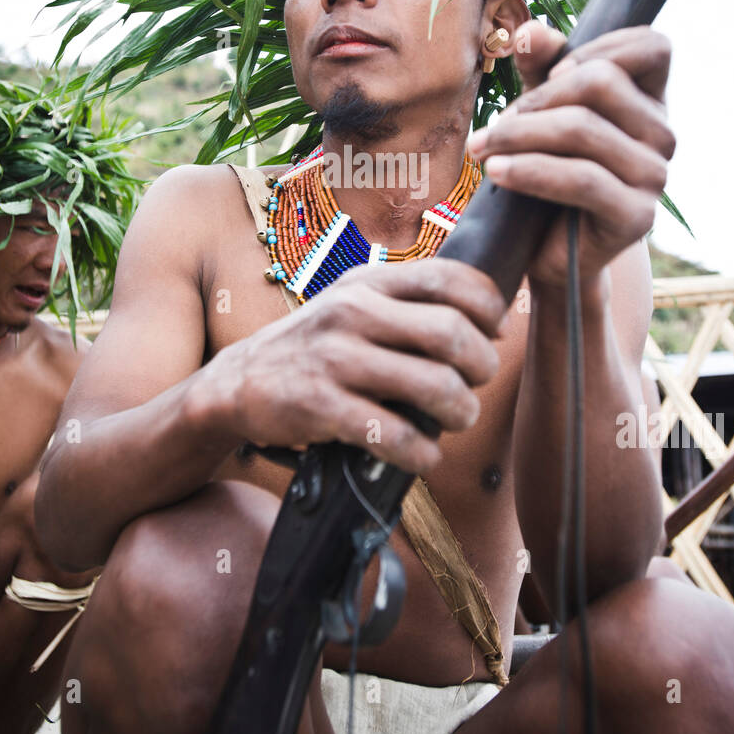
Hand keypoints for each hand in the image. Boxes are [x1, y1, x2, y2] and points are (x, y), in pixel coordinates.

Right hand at [201, 260, 506, 473]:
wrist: (239, 382)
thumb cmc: (315, 347)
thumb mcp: (351, 303)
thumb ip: (405, 303)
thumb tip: (483, 323)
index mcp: (367, 282)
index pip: (450, 278)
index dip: (489, 307)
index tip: (495, 333)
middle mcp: (352, 312)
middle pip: (451, 333)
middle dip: (482, 365)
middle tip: (478, 383)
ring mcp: (335, 358)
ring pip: (432, 385)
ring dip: (461, 411)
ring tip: (458, 420)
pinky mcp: (320, 405)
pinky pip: (394, 433)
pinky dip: (422, 452)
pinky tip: (423, 455)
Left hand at [468, 21, 674, 287]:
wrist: (548, 254)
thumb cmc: (546, 174)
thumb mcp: (541, 112)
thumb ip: (541, 68)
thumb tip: (532, 30)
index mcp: (650, 102)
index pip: (653, 46)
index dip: (602, 47)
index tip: (553, 72)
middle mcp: (663, 136)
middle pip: (603, 81)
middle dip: (538, 96)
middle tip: (497, 124)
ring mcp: (655, 177)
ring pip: (582, 128)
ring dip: (518, 134)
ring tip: (481, 149)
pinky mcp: (637, 216)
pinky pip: (580, 178)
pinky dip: (529, 170)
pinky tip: (495, 172)